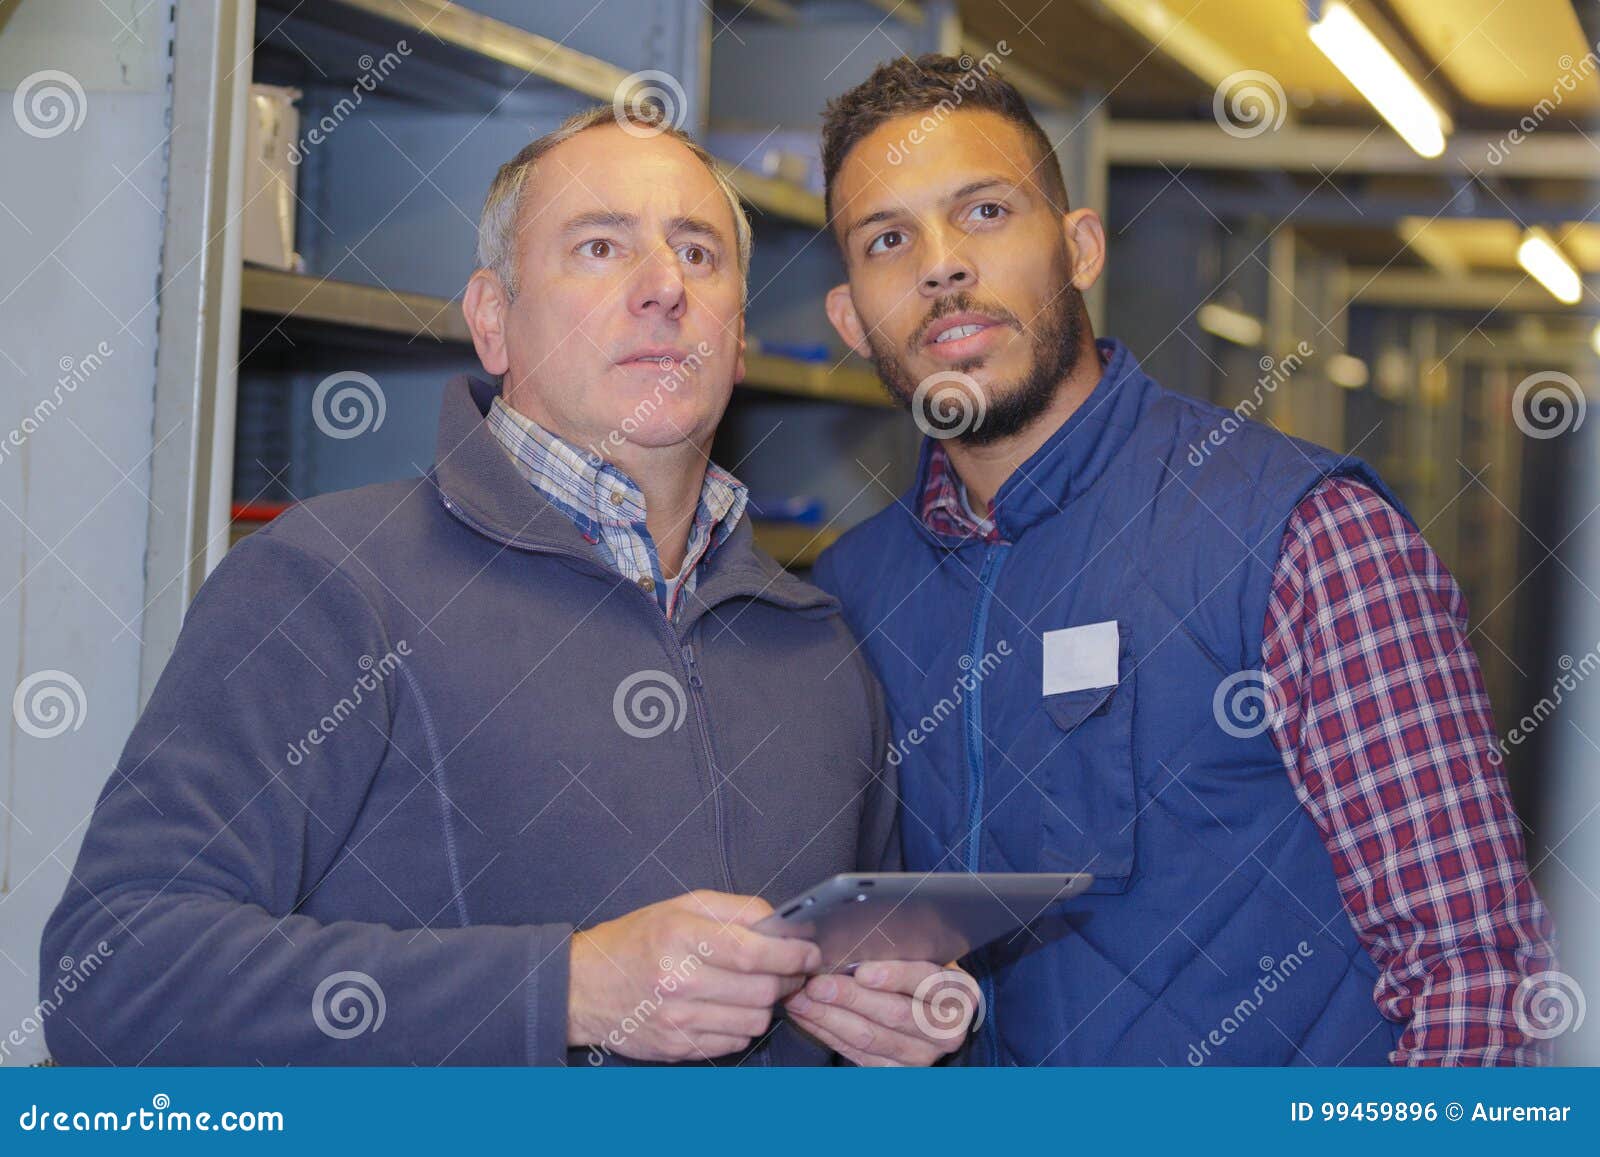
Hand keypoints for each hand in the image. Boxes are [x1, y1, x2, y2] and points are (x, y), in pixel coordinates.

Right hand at [568, 890, 819, 1062]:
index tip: (809, 952)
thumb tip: (784, 923)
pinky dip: (743, 1025)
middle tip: (793, 969)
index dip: (793, 954)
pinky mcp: (677, 1048)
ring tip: (759, 987)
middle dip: (789, 978)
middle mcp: (677, 981)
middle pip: (762, 989)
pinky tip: (731, 1007)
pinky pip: (734, 1042)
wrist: (583, 987)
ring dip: (768, 1004)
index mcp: (680, 937)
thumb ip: (737, 909)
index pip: (754, 953)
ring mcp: (677, 1020)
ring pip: (755, 1020)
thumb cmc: (636, 940)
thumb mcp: (681, 906)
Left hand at [784, 961, 977, 1065]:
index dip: (894, 976)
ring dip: (829, 1017)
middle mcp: (947, 1030)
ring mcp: (923, 1056)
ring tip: (801, 998)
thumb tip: (850, 938)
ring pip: (870, 1037)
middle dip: (850, 997)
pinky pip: (856, 1053)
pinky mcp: (897, 1072)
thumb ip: (898, 951)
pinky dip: (827, 1032)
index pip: (928, 982)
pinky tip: (807, 1016)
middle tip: (817, 984)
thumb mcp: (921, 957)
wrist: (931, 1016)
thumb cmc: (917, 975)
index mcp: (959, 993)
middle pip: (895, 1013)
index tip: (862, 971)